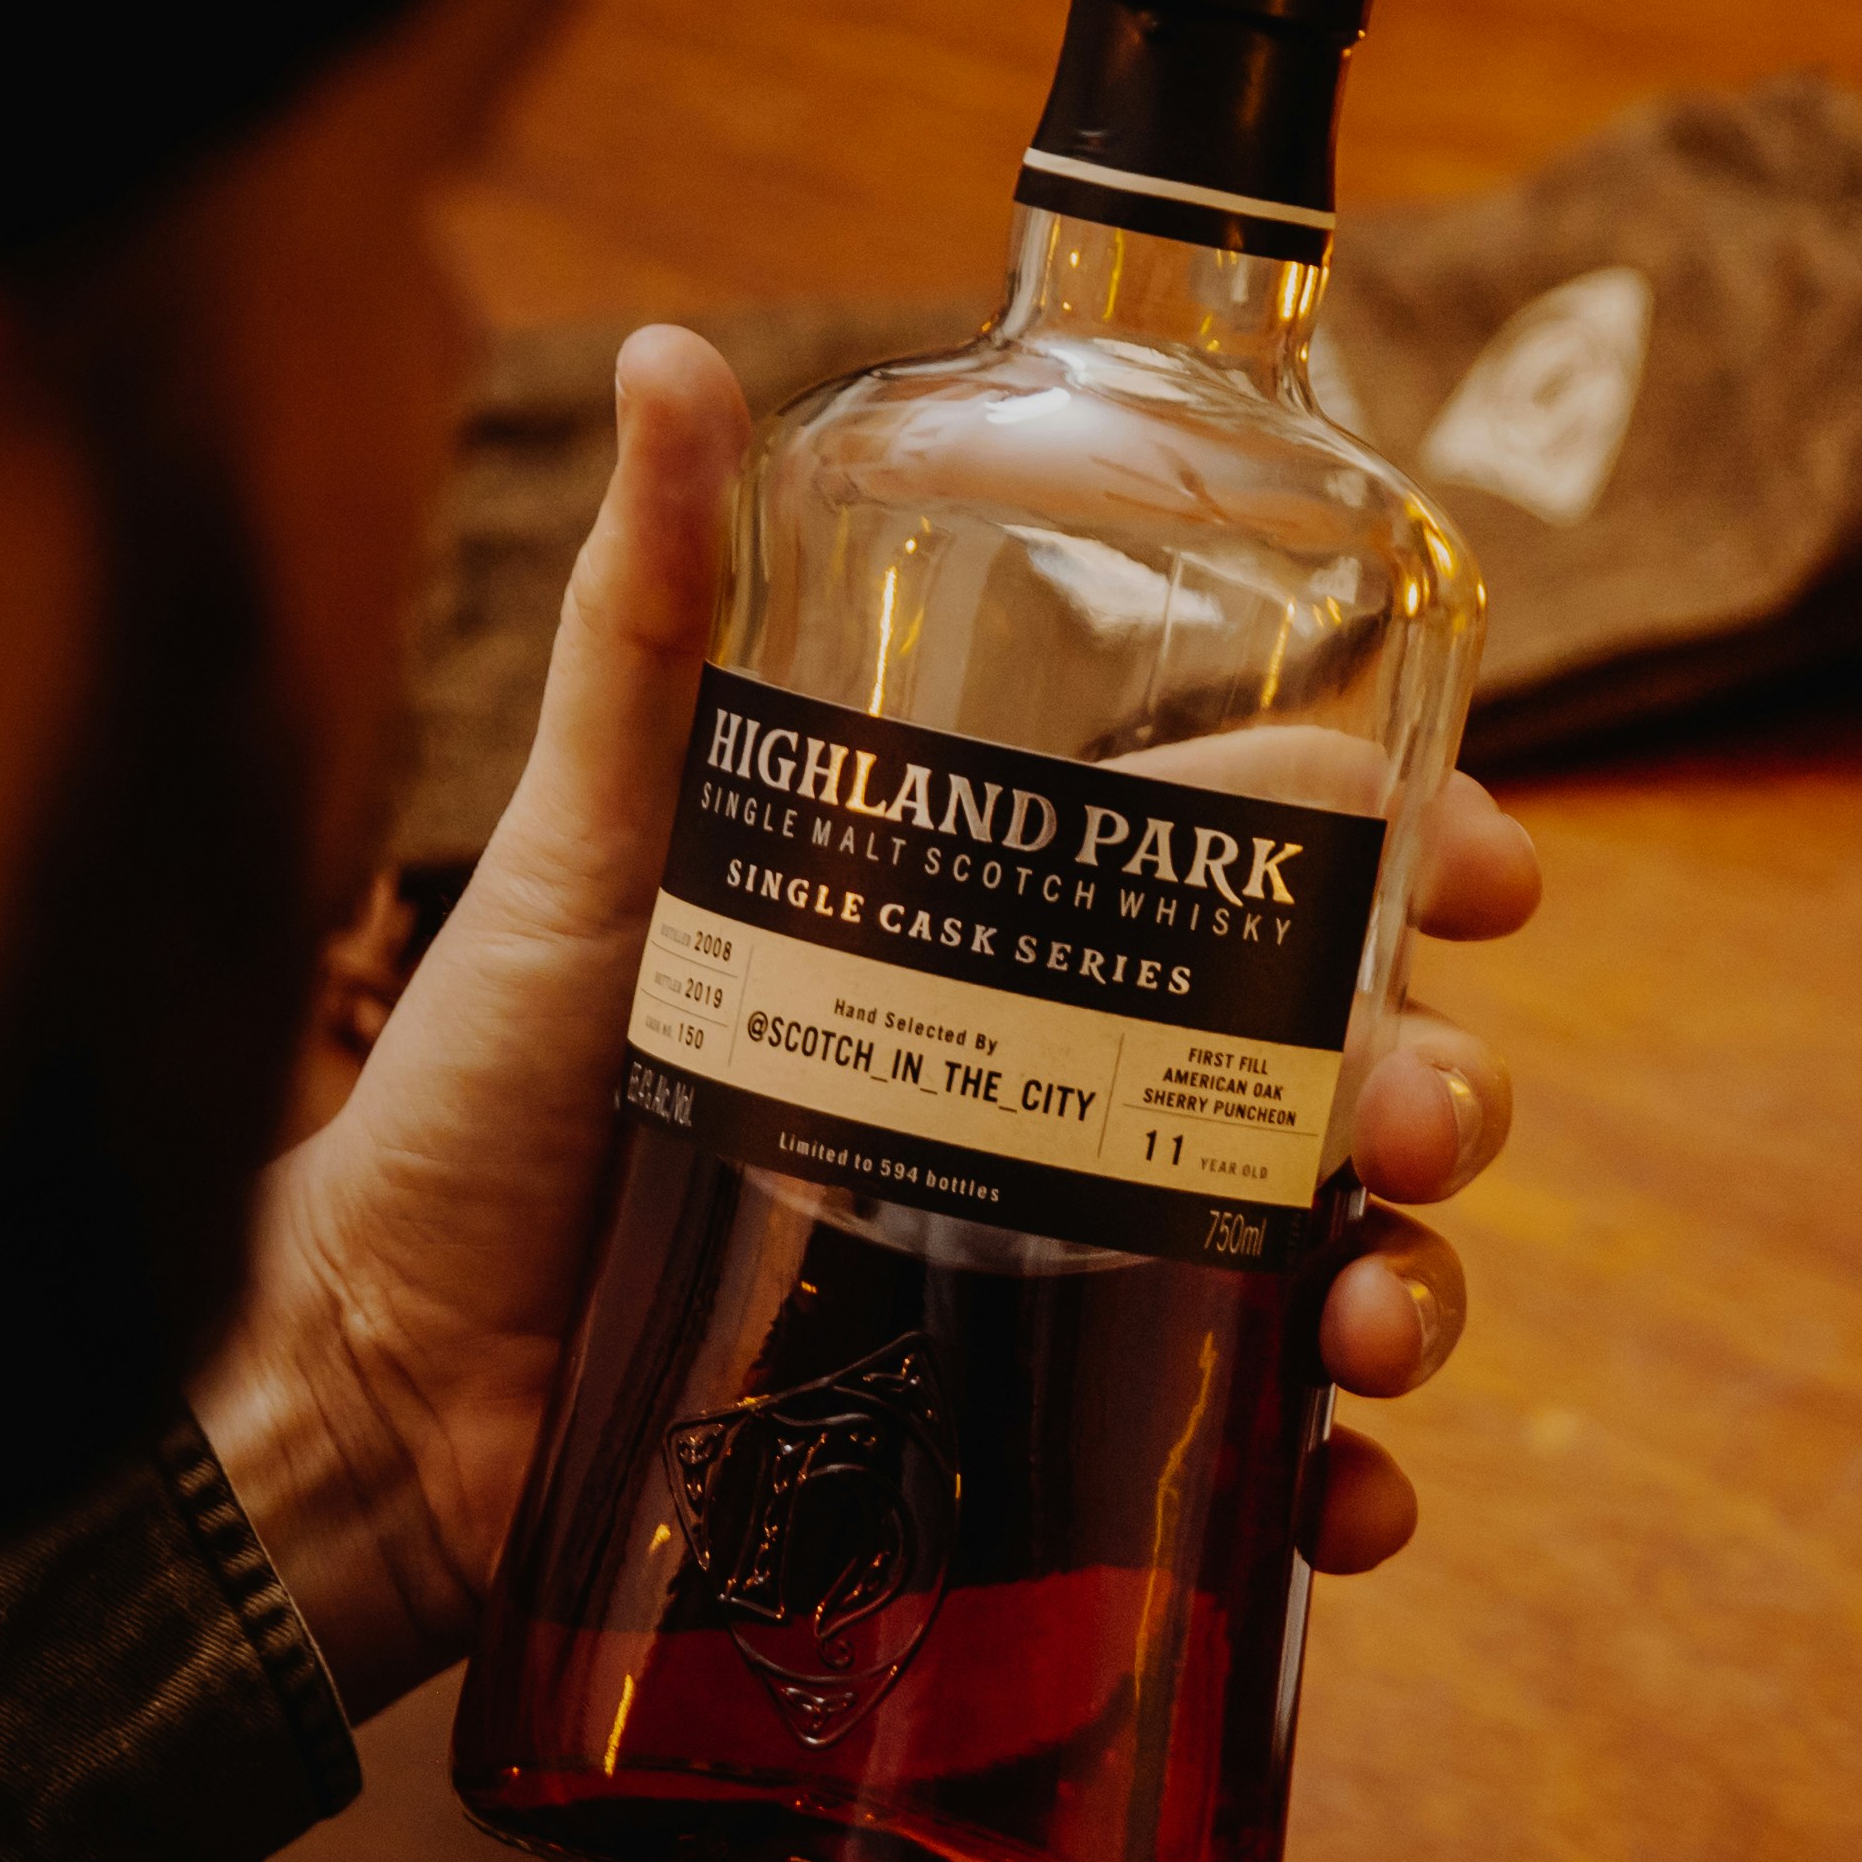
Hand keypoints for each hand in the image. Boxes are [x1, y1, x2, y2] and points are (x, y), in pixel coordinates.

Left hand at [200, 322, 1543, 1722]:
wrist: (377, 1385)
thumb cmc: (479, 1098)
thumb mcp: (594, 840)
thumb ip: (649, 617)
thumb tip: (668, 354)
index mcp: (1009, 937)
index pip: (1267, 871)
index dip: (1411, 854)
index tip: (1484, 866)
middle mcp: (1067, 1098)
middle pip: (1337, 1065)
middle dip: (1433, 1080)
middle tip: (1413, 1114)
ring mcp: (1067, 1275)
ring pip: (1330, 1263)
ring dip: (1411, 1284)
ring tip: (1376, 1316)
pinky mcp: (1035, 1449)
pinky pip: (1240, 1472)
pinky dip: (1332, 1498)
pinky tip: (1344, 1507)